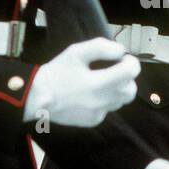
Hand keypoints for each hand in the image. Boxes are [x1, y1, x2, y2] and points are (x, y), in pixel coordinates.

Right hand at [24, 38, 139, 128]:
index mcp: (99, 83)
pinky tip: (89, 95)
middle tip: (114, 71)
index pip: (131, 72)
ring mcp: (98, 113)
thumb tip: (120, 51)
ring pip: (121, 101)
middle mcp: (102, 101)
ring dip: (117, 90)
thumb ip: (101, 47)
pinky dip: (104, 101)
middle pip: (131, 90)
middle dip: (127, 79)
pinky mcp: (93, 121)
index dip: (130, 62)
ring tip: (101, 82)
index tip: (121, 59)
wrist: (37, 98)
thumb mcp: (76, 52)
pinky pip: (107, 109)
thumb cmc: (56, 72)